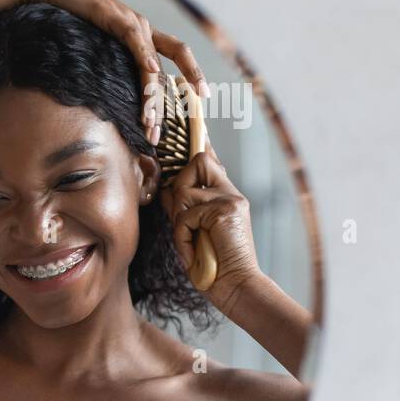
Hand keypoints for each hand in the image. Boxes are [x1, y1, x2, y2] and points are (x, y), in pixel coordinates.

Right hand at [27, 0, 208, 145]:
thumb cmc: (74, 15)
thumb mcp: (97, 42)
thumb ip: (111, 59)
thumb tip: (112, 83)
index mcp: (143, 32)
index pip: (176, 53)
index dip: (193, 72)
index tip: (204, 95)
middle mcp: (144, 27)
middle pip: (170, 63)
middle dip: (167, 101)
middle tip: (160, 132)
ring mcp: (133, 22)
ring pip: (151, 64)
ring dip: (151, 95)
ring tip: (149, 120)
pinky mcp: (118, 18)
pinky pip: (135, 42)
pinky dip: (144, 58)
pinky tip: (150, 74)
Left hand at [158, 139, 262, 312]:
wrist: (235, 287)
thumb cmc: (212, 264)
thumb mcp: (192, 231)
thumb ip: (181, 208)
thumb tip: (164, 188)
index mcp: (225, 195)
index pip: (208, 159)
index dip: (198, 140)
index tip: (191, 113)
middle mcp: (230, 192)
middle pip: (196, 162)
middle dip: (178, 190)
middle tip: (184, 223)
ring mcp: (230, 198)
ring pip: (184, 191)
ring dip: (178, 222)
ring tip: (191, 243)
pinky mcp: (226, 208)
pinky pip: (185, 214)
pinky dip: (182, 236)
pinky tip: (193, 250)